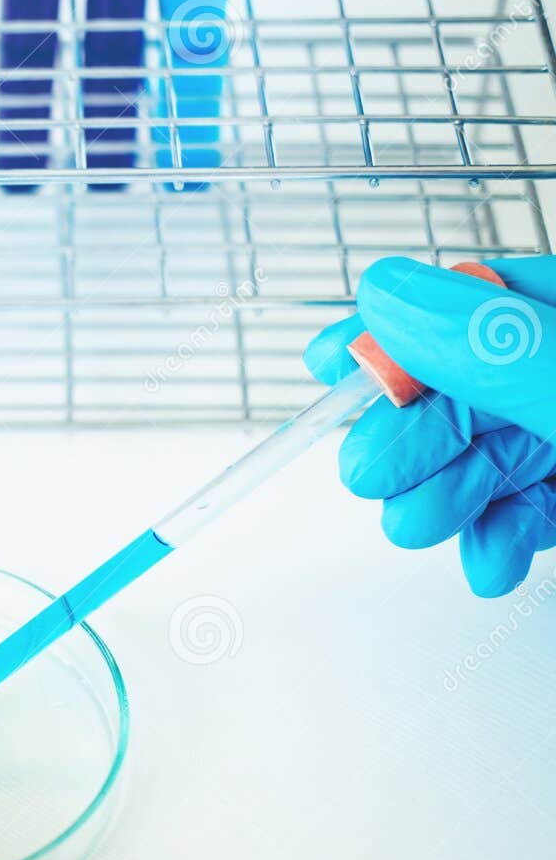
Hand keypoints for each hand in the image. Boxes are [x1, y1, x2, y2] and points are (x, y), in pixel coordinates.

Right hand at [303, 256, 555, 596]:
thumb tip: (387, 298)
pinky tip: (490, 560)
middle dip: (409, 441)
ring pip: (481, 460)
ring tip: (430, 523)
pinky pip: (524, 516)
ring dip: (442, 500)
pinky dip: (497, 543)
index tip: (327, 362)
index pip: (459, 302)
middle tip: (374, 472)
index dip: (385, 335)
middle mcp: (551, 372)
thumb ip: (492, 346)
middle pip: (457, 394)